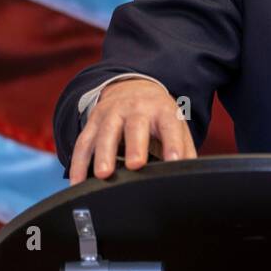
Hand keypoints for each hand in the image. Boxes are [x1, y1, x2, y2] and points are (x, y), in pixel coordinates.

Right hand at [68, 78, 197, 184]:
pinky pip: (83, 143)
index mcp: (162, 110)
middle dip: (135, 145)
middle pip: (135, 125)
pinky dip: (79, 163)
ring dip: (103, 154)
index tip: (174, 161)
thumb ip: (184, 149)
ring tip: (103, 175)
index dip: (173, 143)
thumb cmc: (157, 116)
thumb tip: (192, 174)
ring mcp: (111, 113)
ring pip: (105, 132)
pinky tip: (77, 182)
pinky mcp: (92, 122)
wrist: (132, 88)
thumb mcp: (174, 125)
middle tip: (136, 164)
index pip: (170, 126)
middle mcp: (136, 108)